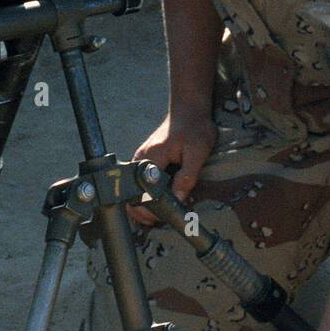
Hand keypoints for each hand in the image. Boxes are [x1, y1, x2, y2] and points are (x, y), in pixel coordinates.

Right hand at [126, 112, 216, 227]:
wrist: (189, 111)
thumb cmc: (194, 128)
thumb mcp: (197, 152)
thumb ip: (187, 177)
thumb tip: (178, 199)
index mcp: (151, 158)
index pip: (142, 192)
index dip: (149, 209)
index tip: (161, 218)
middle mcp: (140, 159)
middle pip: (132, 194)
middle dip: (143, 211)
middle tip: (160, 220)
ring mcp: (140, 159)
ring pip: (133, 190)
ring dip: (144, 204)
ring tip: (160, 213)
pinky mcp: (144, 160)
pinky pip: (139, 182)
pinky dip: (146, 194)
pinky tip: (159, 199)